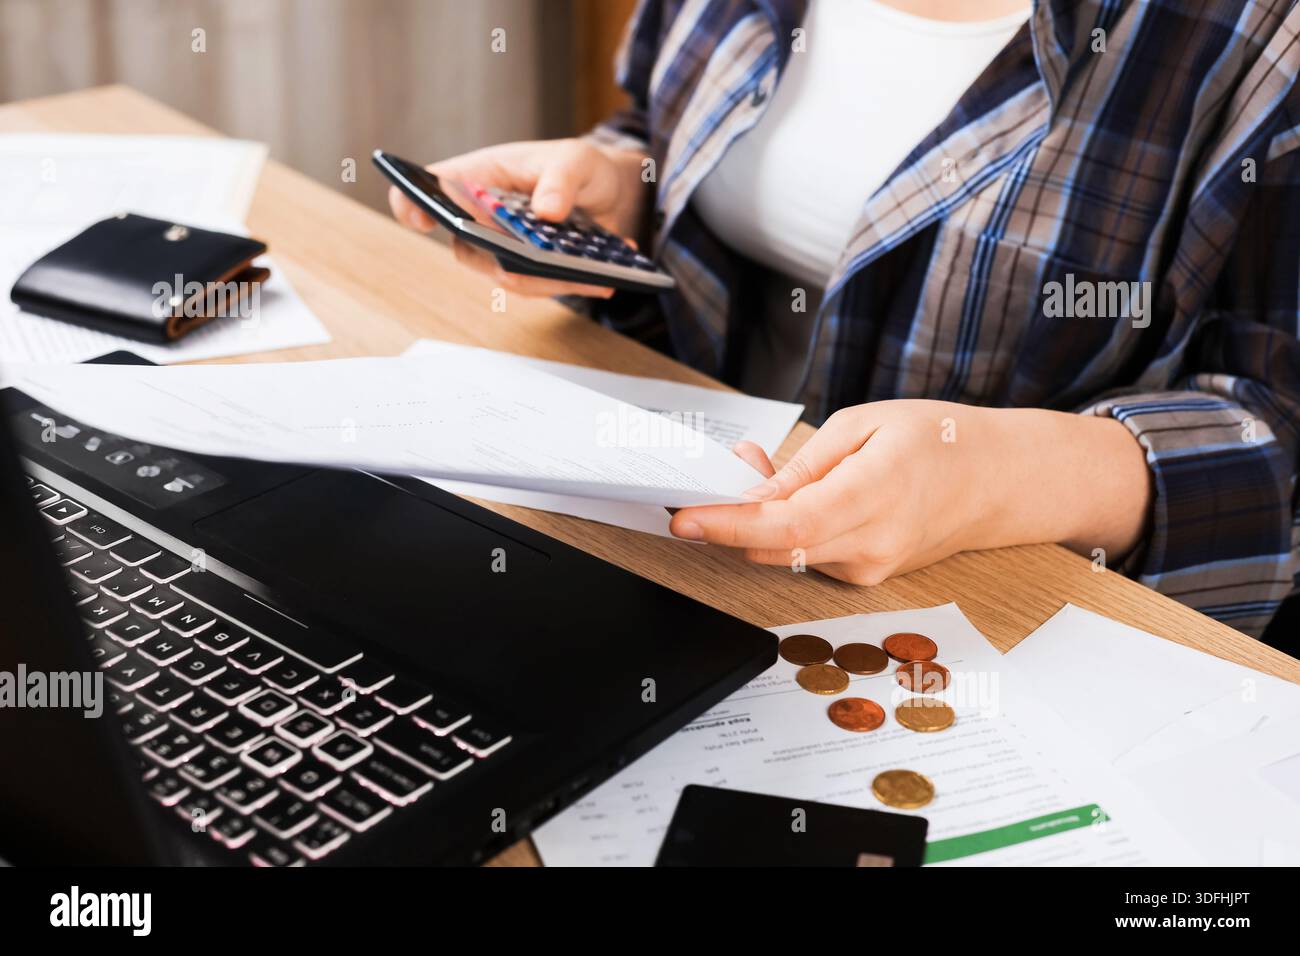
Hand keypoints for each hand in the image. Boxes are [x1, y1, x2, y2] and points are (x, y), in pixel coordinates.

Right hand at [387, 138, 650, 299]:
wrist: (609, 194)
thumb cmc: (578, 167)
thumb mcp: (576, 159)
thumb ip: (560, 178)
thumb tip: (546, 211)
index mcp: (480, 176)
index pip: (433, 187)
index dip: (414, 203)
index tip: (418, 218)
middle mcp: (482, 217)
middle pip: (469, 248)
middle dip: (506, 259)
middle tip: (543, 262)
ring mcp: (502, 248)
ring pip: (507, 277)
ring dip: (549, 280)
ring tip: (594, 275)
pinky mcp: (528, 271)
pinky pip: (538, 288)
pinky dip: (571, 286)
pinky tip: (602, 279)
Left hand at [668, 400, 1152, 584]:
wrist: (1000, 481)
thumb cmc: (940, 441)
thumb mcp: (864, 426)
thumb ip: (802, 468)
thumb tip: (751, 496)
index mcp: (872, 497)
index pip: (782, 525)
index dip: (726, 525)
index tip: (683, 519)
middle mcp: (869, 546)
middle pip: (771, 547)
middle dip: (728, 516)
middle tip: (710, 476)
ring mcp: (869, 569)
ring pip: (783, 553)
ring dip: (756, 520)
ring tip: (761, 471)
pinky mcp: (866, 577)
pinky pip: (805, 556)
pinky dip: (783, 530)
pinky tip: (791, 497)